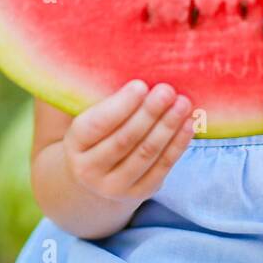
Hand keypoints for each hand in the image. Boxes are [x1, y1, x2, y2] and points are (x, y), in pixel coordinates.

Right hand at [64, 80, 194, 203]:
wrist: (94, 175)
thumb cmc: (98, 131)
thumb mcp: (90, 114)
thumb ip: (104, 96)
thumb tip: (131, 69)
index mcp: (74, 144)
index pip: (97, 124)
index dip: (121, 105)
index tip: (141, 84)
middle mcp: (89, 170)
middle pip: (124, 140)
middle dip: (149, 113)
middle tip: (168, 90)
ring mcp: (114, 186)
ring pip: (145, 154)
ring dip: (167, 127)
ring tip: (183, 103)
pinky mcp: (138, 193)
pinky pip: (161, 168)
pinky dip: (177, 146)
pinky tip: (189, 124)